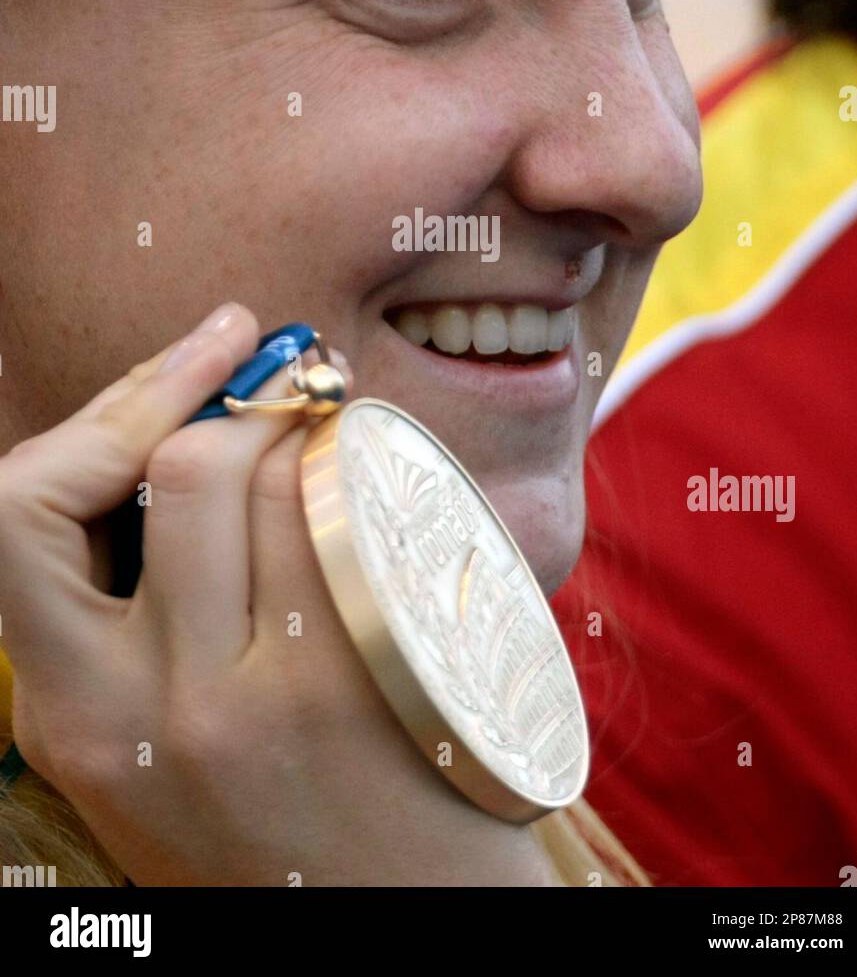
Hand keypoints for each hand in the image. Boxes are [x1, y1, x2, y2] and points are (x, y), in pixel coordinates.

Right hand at [0, 303, 555, 885]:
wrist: (397, 938)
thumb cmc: (278, 832)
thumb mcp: (147, 752)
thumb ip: (125, 626)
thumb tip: (166, 446)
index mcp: (71, 714)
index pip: (19, 511)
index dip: (103, 414)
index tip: (180, 362)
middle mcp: (150, 707)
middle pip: (168, 467)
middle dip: (221, 396)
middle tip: (265, 358)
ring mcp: (260, 696)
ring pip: (269, 474)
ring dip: (305, 421)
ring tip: (330, 420)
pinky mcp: (361, 689)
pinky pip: (351, 516)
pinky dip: (367, 466)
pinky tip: (382, 471)